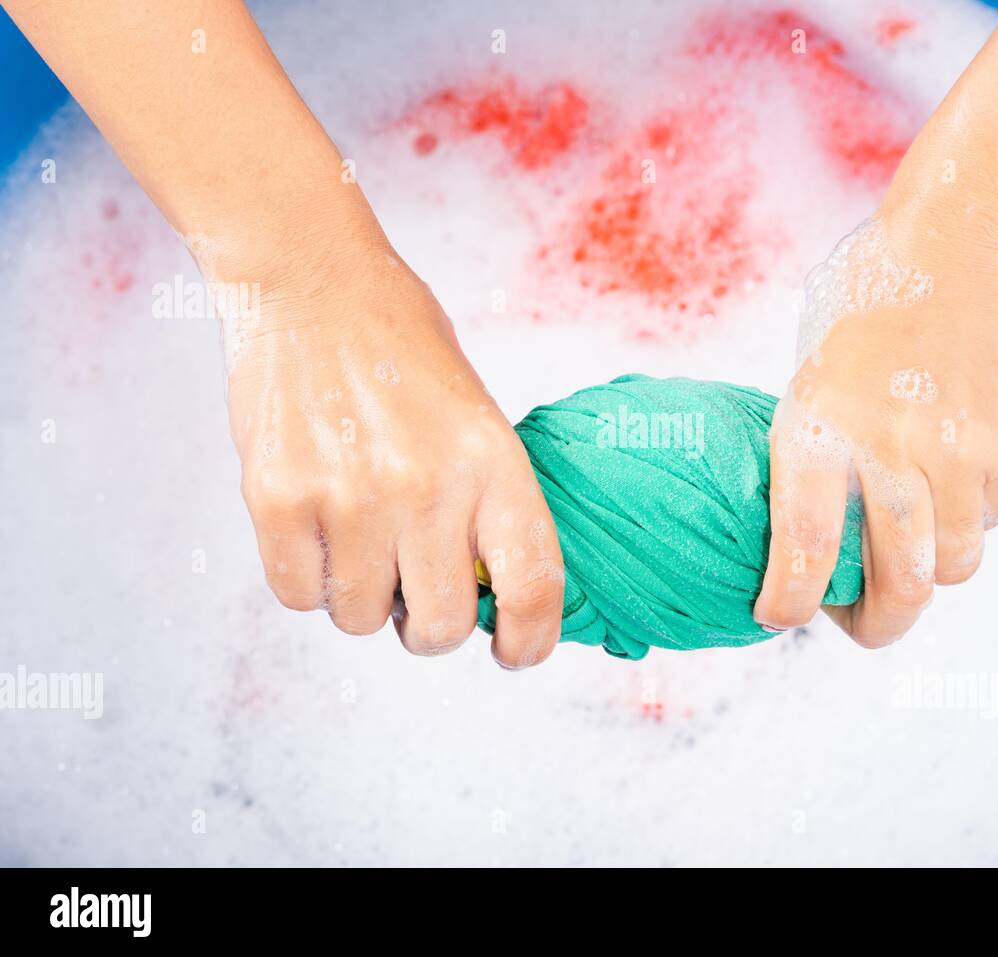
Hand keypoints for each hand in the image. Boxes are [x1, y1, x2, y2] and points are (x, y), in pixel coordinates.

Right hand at [223, 233, 563, 666]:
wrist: (310, 278)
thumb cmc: (403, 347)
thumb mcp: (478, 414)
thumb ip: (486, 502)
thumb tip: (484, 594)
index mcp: (493, 460)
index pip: (534, 587)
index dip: (529, 641)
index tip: (512, 651)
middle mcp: (427, 485)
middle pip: (440, 628)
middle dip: (429, 625)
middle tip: (416, 590)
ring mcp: (349, 496)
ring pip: (360, 618)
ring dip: (362, 595)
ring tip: (359, 533)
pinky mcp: (278, 498)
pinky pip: (298, 595)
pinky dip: (308, 578)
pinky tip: (316, 526)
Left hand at [754, 212, 997, 646]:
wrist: (968, 242)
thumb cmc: (873, 308)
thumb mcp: (815, 376)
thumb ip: (816, 458)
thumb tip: (813, 544)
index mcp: (823, 423)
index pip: (805, 543)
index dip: (789, 599)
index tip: (779, 615)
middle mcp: (895, 444)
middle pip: (903, 585)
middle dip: (878, 623)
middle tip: (861, 619)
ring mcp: (966, 449)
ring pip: (954, 563)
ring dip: (929, 562)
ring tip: (909, 522)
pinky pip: (994, 516)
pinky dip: (971, 510)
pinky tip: (953, 462)